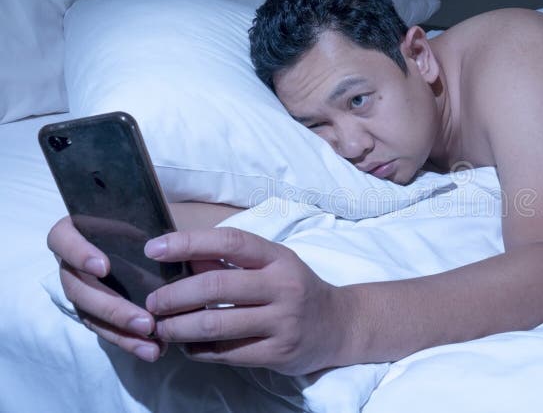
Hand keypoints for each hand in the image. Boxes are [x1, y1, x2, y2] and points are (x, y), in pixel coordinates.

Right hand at [47, 216, 162, 361]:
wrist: (147, 243)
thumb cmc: (143, 226)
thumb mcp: (144, 221)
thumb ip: (145, 229)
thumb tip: (160, 246)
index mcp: (74, 233)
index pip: (63, 241)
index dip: (79, 254)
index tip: (104, 267)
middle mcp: (71, 265)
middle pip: (79, 289)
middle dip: (113, 308)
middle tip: (144, 322)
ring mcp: (80, 291)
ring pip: (92, 316)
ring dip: (122, 333)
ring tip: (151, 346)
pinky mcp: (93, 312)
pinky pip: (105, 330)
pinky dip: (128, 341)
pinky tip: (153, 350)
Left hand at [144, 227, 348, 375]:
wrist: (338, 326)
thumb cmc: (295, 290)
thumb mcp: (271, 266)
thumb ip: (230, 261)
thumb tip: (180, 258)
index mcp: (278, 258)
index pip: (230, 242)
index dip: (188, 242)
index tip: (154, 248)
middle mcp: (284, 287)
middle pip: (216, 286)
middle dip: (173, 295)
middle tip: (152, 303)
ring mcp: (283, 322)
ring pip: (215, 325)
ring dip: (178, 327)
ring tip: (162, 327)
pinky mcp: (278, 353)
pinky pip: (226, 354)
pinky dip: (198, 350)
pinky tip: (188, 346)